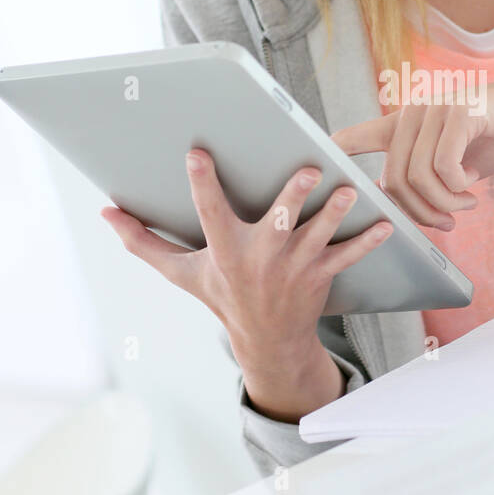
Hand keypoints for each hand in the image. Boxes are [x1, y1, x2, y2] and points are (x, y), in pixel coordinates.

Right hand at [99, 149, 392, 402]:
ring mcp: (295, 267)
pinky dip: (368, 241)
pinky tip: (387, 223)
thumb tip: (105, 212)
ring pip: (320, 236)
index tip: (198, 153)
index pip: (210, 213)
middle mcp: (262, 259)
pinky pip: (349, 256)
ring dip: (336, 213)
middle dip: (295, 198)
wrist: (267, 340)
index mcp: (226, 251)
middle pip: (280, 224)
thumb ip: (143, 242)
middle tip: (308, 171)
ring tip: (350, 191)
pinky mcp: (322, 274)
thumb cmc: (222, 296)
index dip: (202, 183)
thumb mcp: (182, 273)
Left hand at [331, 73, 493, 228]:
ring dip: (442, 203)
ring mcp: (433, 108)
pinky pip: (443, 167)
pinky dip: (457, 188)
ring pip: (417, 176)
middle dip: (418, 211)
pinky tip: (473, 189)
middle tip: (446, 222)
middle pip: (393, 178)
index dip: (334, 154)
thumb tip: (399, 204)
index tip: (314, 171)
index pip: (357, 136)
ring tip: (464, 205)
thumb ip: (425, 177)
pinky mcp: (458, 112)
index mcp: (406, 122)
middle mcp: (413, 111)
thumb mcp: (455, 162)